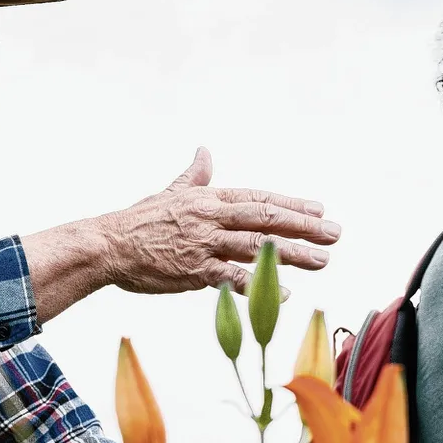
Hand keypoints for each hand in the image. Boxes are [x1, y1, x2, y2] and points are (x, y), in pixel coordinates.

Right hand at [101, 148, 339, 294]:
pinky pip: (232, 277)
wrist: (108, 245)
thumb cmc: (138, 221)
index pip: (258, 198)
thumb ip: (194, 176)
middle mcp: (211, 217)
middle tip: (335, 233)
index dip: (291, 203)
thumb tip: (204, 151)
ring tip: (322, 260)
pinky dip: (258, 284)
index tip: (319, 209)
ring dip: (293, 253)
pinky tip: (284, 291)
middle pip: (266, 218)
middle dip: (304, 226)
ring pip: (257, 246)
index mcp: (208, 198)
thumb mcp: (170, 193)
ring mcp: (204, 244)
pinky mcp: (194, 270)